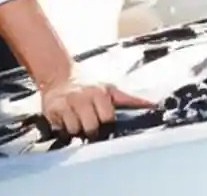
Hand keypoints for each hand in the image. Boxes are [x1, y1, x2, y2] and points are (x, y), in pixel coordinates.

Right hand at [40, 73, 155, 137]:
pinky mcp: (52, 108)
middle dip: (92, 130)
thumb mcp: (110, 89)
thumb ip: (130, 99)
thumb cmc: (89, 86)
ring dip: (78, 130)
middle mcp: (82, 96)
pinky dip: (65, 129)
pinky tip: (66, 120)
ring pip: (75, 129)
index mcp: (100, 92)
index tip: (104, 122)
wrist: (59, 75)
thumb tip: (154, 104)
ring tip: (78, 122)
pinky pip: (61, 128)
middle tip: (90, 125)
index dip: (106, 123)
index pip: (107, 118)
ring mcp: (67, 102)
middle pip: (91, 127)